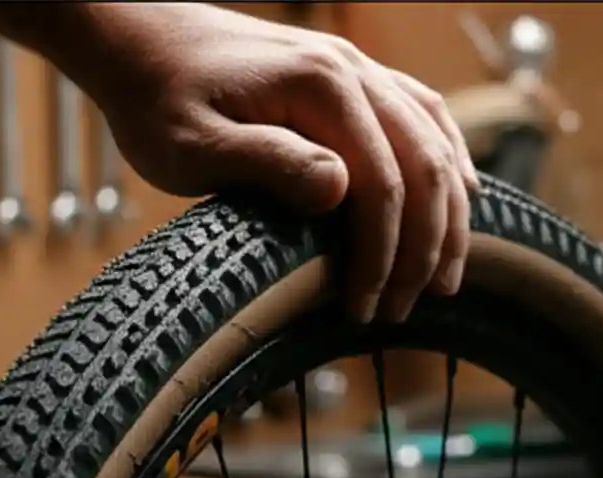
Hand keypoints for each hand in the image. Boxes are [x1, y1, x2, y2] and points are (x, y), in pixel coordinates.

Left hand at [67, 4, 478, 322]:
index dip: (383, 253)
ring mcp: (357, 69)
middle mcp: (353, 70)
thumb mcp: (192, 144)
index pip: (381, 181)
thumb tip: (341, 189)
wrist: (141, 41)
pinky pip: (423, 116)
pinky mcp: (350, 76)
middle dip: (424, 247)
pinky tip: (461, 196)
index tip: (364, 308)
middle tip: (406, 310)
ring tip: (446, 277)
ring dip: (448, 214)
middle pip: (424, 166)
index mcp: (319, 86)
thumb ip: (265, 162)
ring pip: (435, 142)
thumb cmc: (157, 100)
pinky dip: (450, 161)